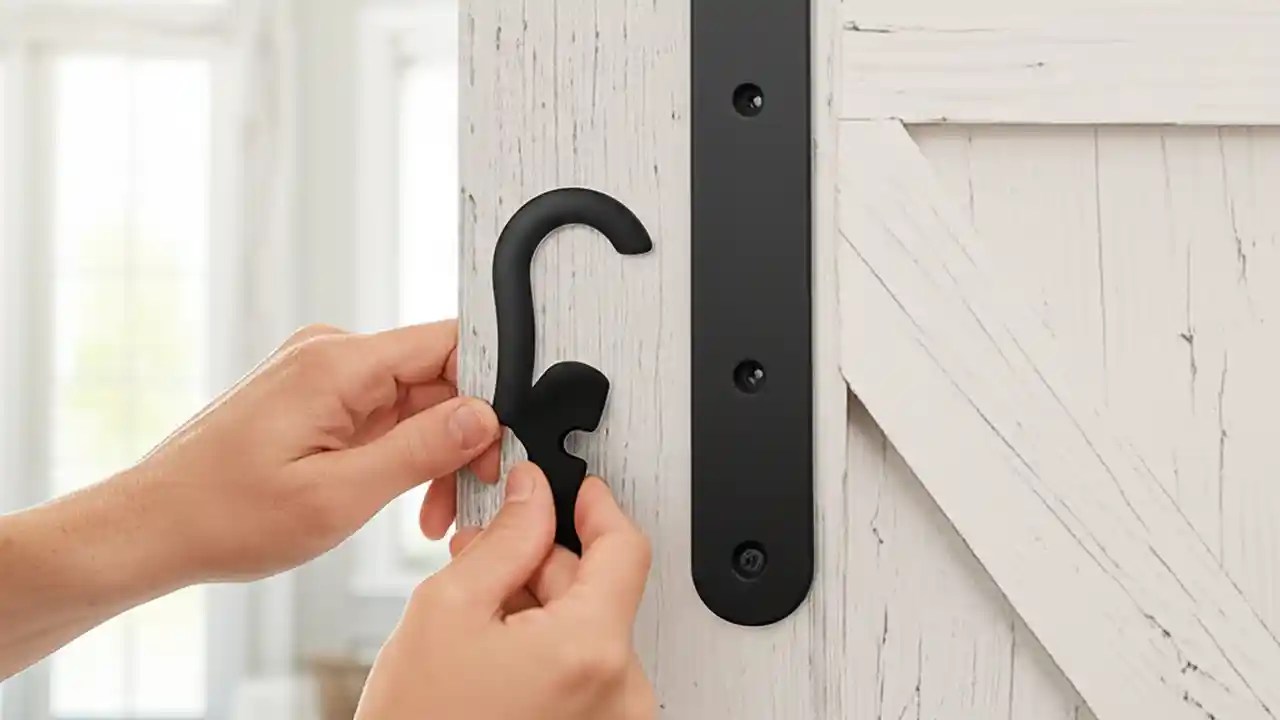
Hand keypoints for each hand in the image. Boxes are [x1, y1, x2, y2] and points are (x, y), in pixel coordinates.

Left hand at [131, 321, 501, 582]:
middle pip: (436, 375)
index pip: (448, 342)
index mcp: (335, 364)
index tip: (500, 442)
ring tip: (431, 513)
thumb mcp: (338, 496)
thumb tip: (483, 416)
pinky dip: (401, 454)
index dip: (489, 390)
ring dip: (432, 453)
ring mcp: (320, 374)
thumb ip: (418, 450)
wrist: (151, 527)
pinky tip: (405, 498)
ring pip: (414, 400)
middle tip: (466, 496)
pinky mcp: (314, 397)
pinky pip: (382, 414)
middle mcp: (329, 354)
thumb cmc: (223, 515)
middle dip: (461, 436)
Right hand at [356, 463, 654, 719]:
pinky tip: (495, 650)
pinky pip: (583, 669)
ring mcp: (613, 719)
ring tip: (476, 615)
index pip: (626, 548)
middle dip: (542, 562)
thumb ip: (504, 539)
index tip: (581, 491)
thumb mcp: (447, 610)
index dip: (599, 507)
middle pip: (599, 589)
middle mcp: (619, 691)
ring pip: (587, 628)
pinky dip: (546, 647)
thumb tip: (531, 494)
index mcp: (590, 650)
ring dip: (540, 606)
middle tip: (485, 553)